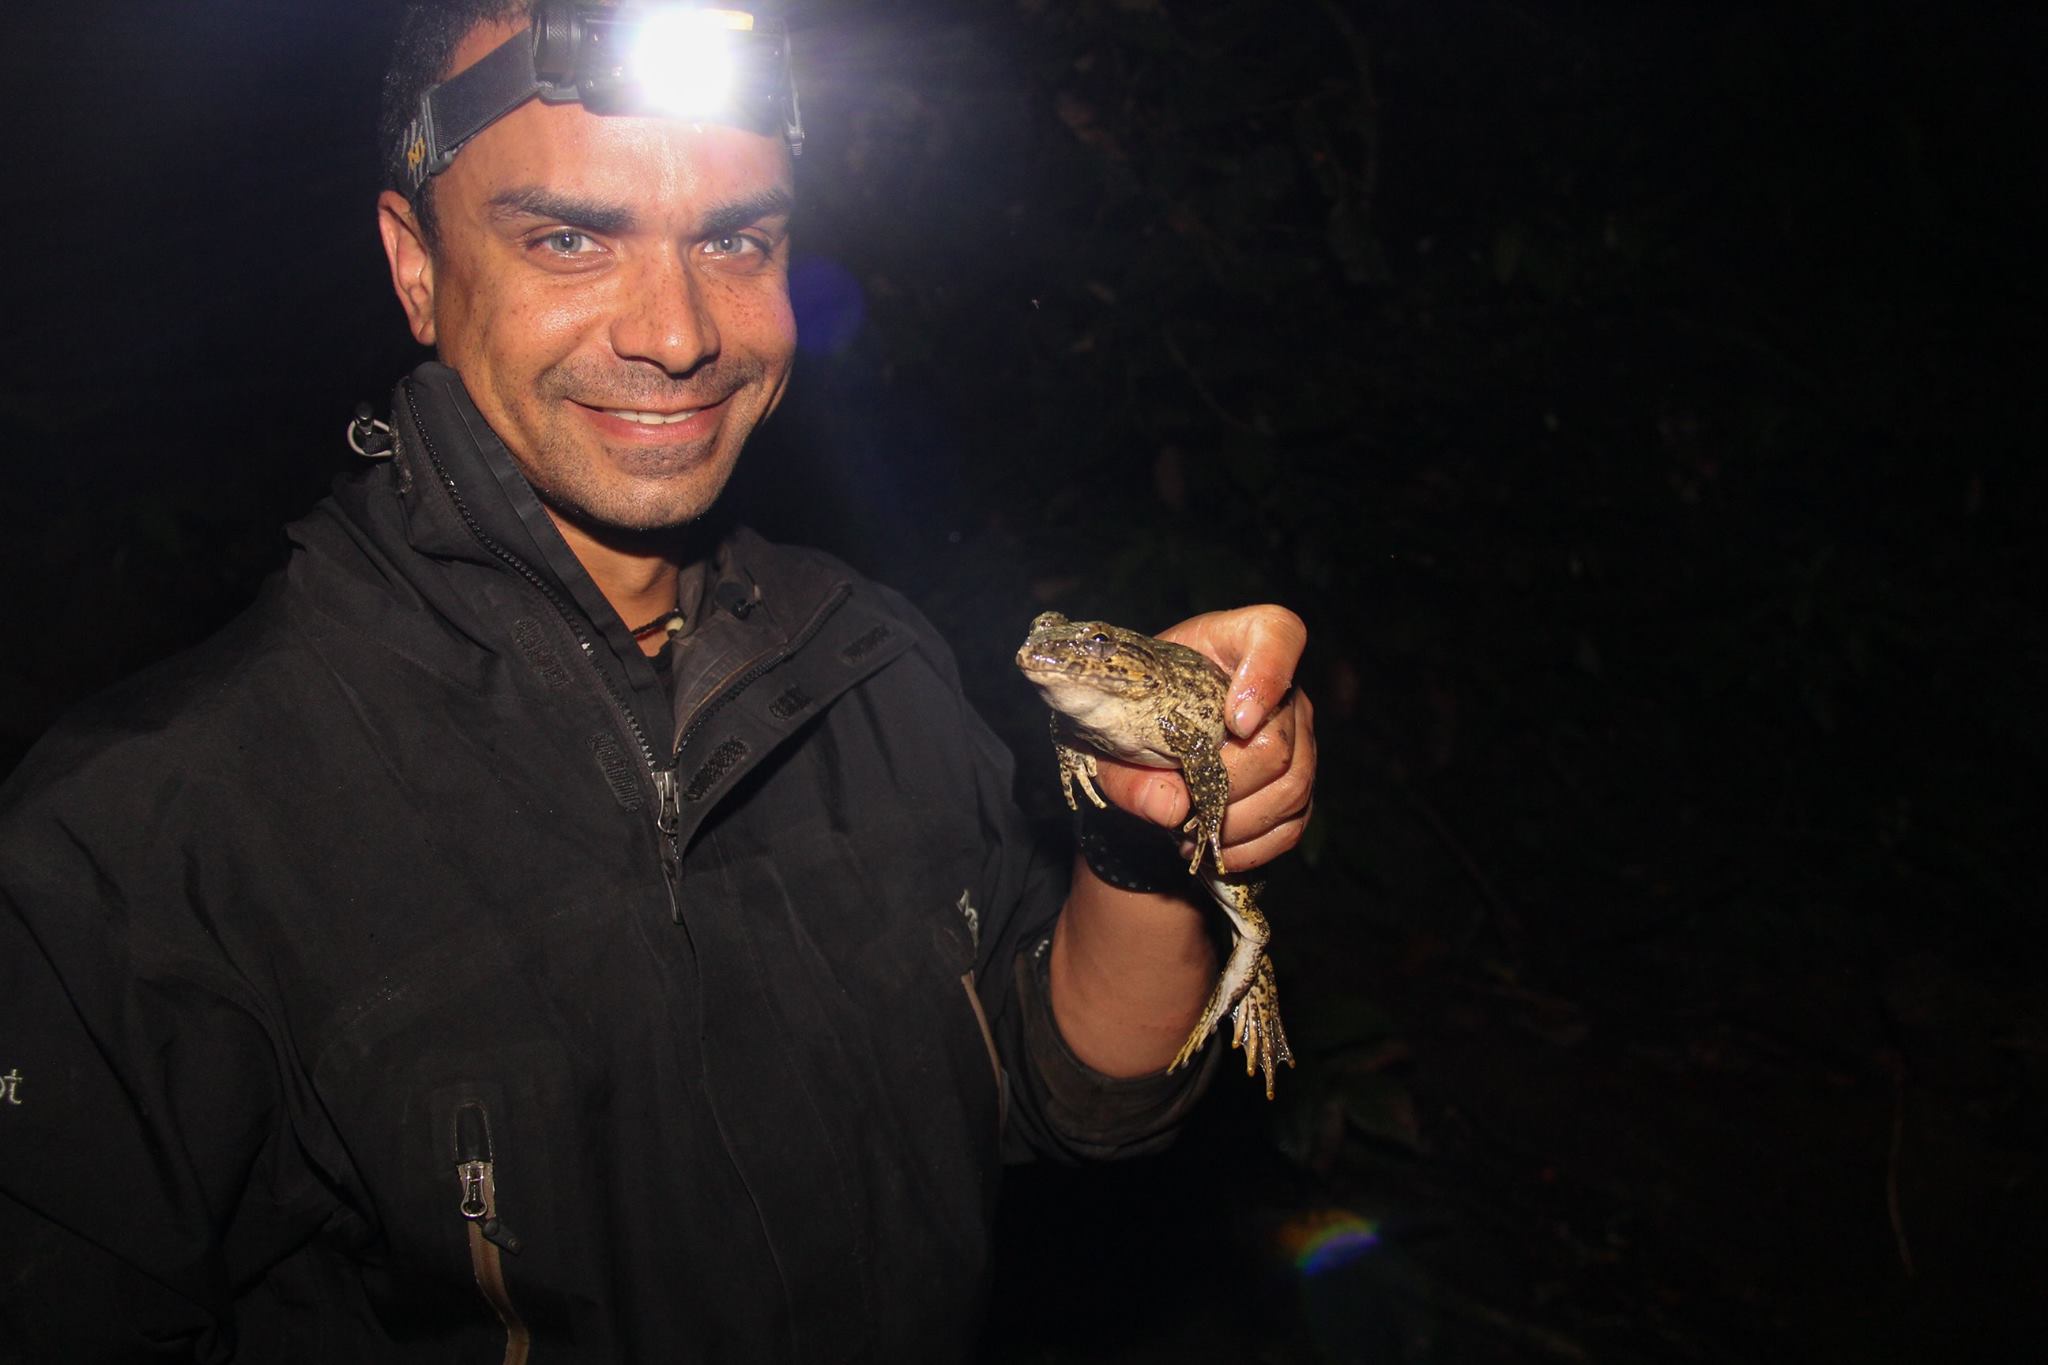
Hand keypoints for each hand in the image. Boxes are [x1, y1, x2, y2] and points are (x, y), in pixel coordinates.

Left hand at [1090, 604, 1315, 873]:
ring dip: (1235, 821)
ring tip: (1189, 832)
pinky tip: (1212, 850)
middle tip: (1185, 801)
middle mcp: (1279, 690)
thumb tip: (1172, 808)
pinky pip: (1291, 824)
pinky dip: (1249, 848)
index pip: (1278, 633)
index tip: (1235, 719)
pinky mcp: (1298, 785)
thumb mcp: (1109, 736)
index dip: (1267, 673)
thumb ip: (1128, 771)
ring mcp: (1298, 739)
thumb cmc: (1130, 720)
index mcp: (1233, 644)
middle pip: (1279, 738)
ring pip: (1291, 786)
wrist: (1143, 751)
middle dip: (1227, 782)